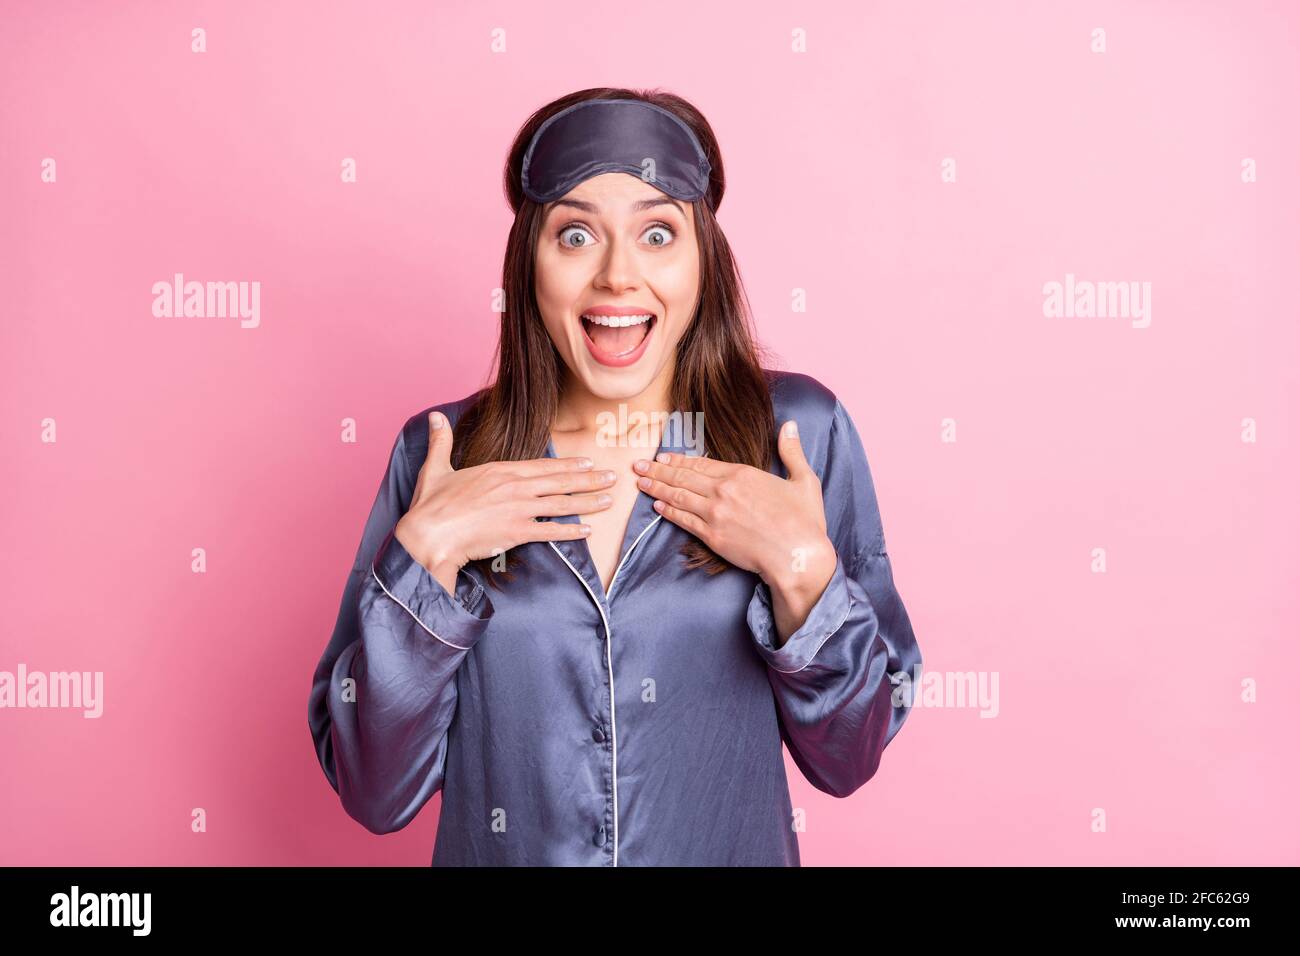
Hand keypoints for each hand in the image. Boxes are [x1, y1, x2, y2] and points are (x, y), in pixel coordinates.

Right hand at [395, 411, 615, 591]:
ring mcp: (518, 509)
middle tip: (611, 477)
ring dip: (588, 501)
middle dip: (588, 479)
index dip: (566, 465)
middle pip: (559, 481)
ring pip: (562, 503)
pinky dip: (571, 531)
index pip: (541, 466)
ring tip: (609, 499)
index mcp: (499, 471)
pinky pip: (551, 532)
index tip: (586, 462)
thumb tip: (435, 416)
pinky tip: (588, 531)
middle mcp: (514, 487)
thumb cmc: (431, 505)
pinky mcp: (517, 532)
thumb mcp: (435, 468)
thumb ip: (441, 441)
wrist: (429, 535)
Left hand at [632, 419, 835, 641]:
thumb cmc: (805, 522)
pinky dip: (668, 512)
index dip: (680, 460)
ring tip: (641, 482)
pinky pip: (684, 520)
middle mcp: (724, 490)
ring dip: (657, 488)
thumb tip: (790, 425)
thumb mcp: (804, 481)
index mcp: (743, 474)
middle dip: (658, 470)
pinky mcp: (712, 536)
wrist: (798, 556)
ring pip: (679, 497)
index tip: (664, 457)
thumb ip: (792, 452)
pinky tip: (657, 506)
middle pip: (684, 477)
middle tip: (638, 466)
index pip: (703, 464)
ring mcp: (715, 513)